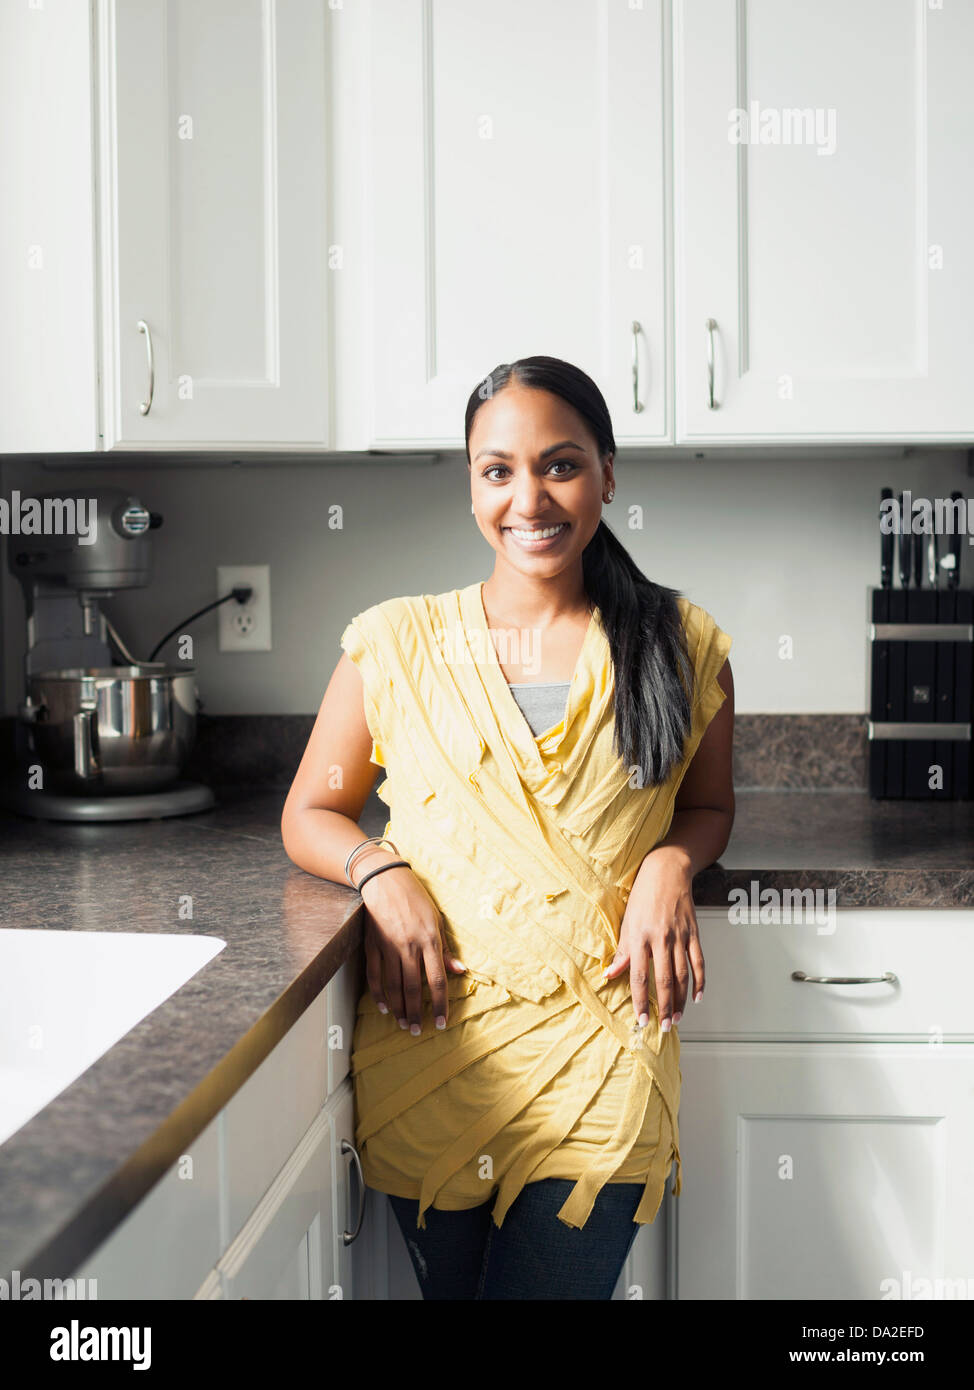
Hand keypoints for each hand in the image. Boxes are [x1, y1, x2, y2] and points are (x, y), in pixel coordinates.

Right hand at [359, 864, 465, 1033]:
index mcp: (429, 940)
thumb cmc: (415, 897)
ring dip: (399, 1009)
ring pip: (394, 986)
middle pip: (413, 988)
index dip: (440, 1004)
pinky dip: (378, 994)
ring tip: (404, 1024)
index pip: (437, 980)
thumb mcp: (436, 919)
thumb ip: (445, 948)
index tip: (441, 1022)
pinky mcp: (373, 945)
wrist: (384, 879)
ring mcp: (389, 947)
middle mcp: (409, 946)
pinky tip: (383, 1007)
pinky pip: (375, 975)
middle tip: (418, 1031)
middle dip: (417, 1013)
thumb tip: (459, 970)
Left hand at [601, 846, 704, 1030]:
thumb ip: (622, 951)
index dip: (640, 1001)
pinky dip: (700, 981)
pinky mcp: (694, 932)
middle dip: (663, 1007)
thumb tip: (609, 974)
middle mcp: (660, 938)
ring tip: (676, 1018)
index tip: (641, 1019)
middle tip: (662, 1027)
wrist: (667, 870)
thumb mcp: (626, 921)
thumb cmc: (642, 895)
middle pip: (663, 980)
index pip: (639, 976)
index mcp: (640, 936)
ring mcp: (680, 936)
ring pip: (682, 975)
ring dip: (680, 1000)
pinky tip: (696, 997)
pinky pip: (699, 962)